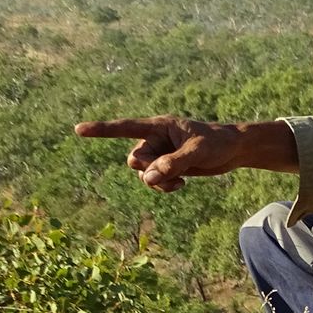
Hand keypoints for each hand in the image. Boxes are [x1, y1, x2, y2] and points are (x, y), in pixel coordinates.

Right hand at [72, 116, 295, 190]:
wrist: (234, 150)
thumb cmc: (218, 143)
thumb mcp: (197, 152)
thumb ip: (172, 163)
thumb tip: (148, 177)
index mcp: (159, 126)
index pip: (125, 127)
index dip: (102, 130)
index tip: (78, 129)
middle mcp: (155, 139)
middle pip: (134, 159)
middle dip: (147, 169)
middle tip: (168, 171)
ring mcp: (160, 154)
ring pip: (142, 173)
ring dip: (156, 182)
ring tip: (178, 181)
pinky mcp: (167, 166)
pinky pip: (153, 181)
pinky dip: (163, 186)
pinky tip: (180, 184)